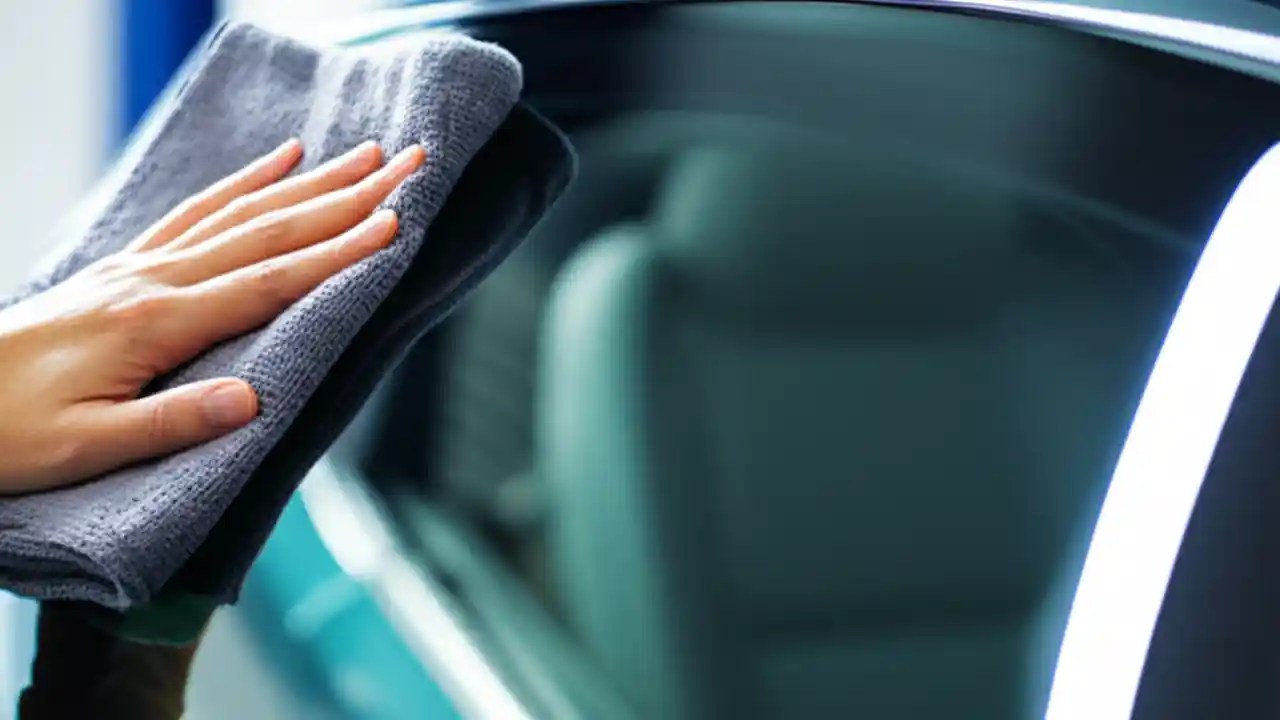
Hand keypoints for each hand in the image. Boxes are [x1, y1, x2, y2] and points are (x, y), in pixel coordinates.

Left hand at [0, 139, 425, 493]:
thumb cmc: (7, 434)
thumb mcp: (85, 447)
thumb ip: (173, 422)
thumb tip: (255, 399)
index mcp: (155, 324)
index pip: (267, 282)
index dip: (337, 254)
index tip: (394, 224)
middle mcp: (153, 280)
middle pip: (269, 230)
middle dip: (346, 198)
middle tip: (408, 167)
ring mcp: (139, 265)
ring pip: (242, 212)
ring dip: (311, 183)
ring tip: (366, 156)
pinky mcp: (125, 266)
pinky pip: (197, 211)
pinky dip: (244, 182)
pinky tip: (279, 161)